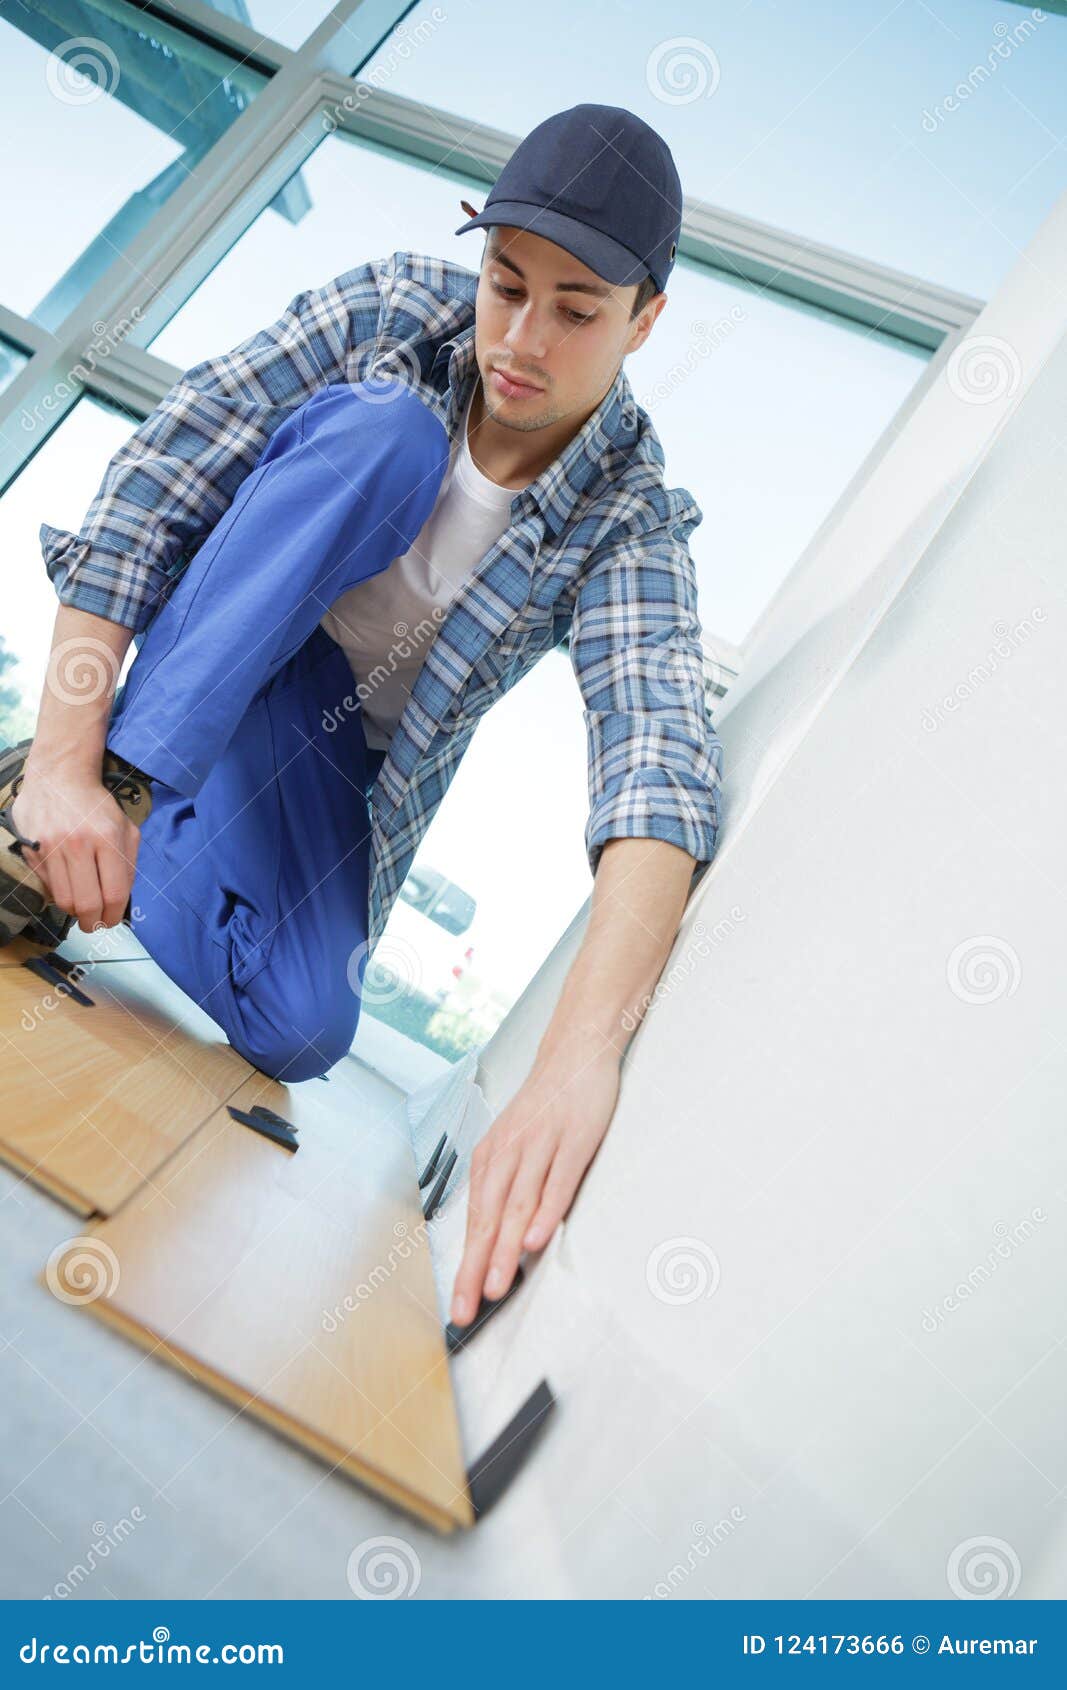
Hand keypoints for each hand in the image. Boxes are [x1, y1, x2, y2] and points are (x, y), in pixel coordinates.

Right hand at [10, 758, 139, 931]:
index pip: (114, 893)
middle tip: (95, 923)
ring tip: (81, 906)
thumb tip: (122, 900)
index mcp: (107, 838)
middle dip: (93, 922)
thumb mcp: (125, 828)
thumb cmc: (97, 805)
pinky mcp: (32, 849)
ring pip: (63, 900)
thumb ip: (128, 864)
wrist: (59, 776)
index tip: (112, 919)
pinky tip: (67, 883)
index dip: (114, 915)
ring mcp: (51, 847)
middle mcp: (78, 843)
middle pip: (87, 904)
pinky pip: (47, 885)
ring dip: (74, 911)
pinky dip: (58, 892)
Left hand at [449, 1040, 621, 1325]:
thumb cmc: (545, 1108)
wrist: (574, 1052)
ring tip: (496, 1287)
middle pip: (487, 1220)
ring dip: (504, 1249)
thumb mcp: (516, 1146)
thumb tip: (501, 1240)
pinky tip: (535, 1240)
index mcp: (490, 1159)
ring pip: (517, 1206)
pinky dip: (544, 1212)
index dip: (466, 1267)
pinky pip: (556, 1183)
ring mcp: (539, 1146)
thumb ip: (509, 1189)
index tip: (459, 1307)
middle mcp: (507, 1153)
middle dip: (475, 1268)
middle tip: (467, 1310)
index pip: (474, 1223)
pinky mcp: (572, 1140)